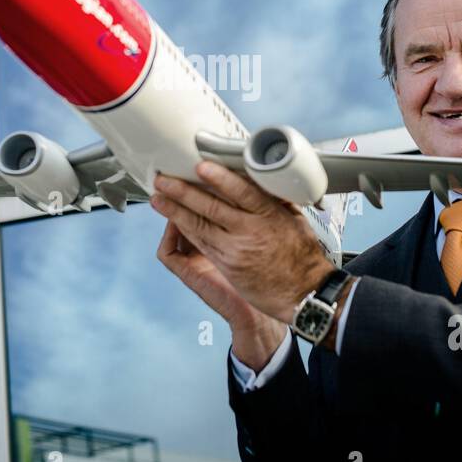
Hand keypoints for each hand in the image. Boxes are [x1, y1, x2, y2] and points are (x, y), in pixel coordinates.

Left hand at [149, 160, 332, 323]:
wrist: (302, 293)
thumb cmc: (303, 256)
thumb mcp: (296, 221)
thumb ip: (277, 200)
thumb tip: (263, 179)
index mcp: (270, 217)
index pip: (241, 191)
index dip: (219, 178)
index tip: (201, 167)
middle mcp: (250, 232)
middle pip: (210, 207)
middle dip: (183, 192)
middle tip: (164, 179)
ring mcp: (235, 250)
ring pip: (199, 226)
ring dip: (175, 211)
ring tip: (159, 198)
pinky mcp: (227, 265)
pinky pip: (201, 243)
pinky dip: (185, 230)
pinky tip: (173, 221)